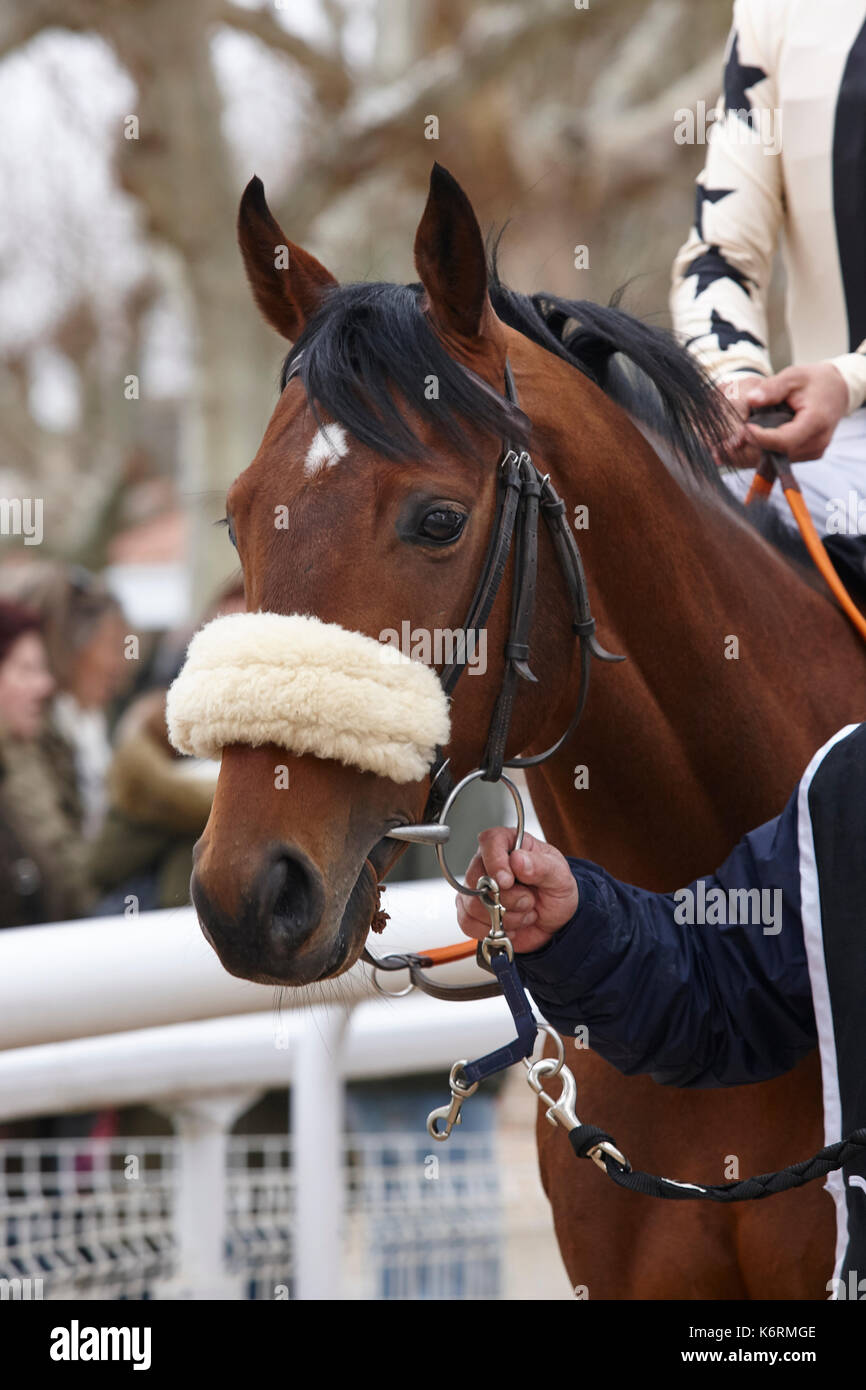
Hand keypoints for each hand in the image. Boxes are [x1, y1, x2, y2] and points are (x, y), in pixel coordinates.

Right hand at [455, 828, 578, 953]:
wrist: (553, 923)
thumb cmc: (555, 892)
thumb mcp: (560, 877)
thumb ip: (542, 866)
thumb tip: (518, 859)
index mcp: (509, 844)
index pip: (490, 841)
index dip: (496, 862)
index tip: (508, 881)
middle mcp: (487, 863)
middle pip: (476, 878)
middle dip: (507, 898)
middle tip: (529, 901)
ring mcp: (475, 888)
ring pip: (473, 904)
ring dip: (505, 917)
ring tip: (524, 912)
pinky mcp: (470, 912)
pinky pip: (469, 923)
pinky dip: (494, 929)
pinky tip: (510, 924)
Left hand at [719, 364, 848, 466]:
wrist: (837, 390)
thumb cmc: (814, 381)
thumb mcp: (793, 376)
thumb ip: (772, 388)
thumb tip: (751, 400)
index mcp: (816, 422)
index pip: (784, 440)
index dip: (761, 438)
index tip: (744, 428)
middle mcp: (816, 442)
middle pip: (778, 453)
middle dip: (751, 447)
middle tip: (722, 445)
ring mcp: (813, 452)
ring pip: (778, 459)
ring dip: (754, 452)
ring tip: (729, 445)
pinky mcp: (807, 455)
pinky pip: (782, 458)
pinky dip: (763, 452)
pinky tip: (744, 445)